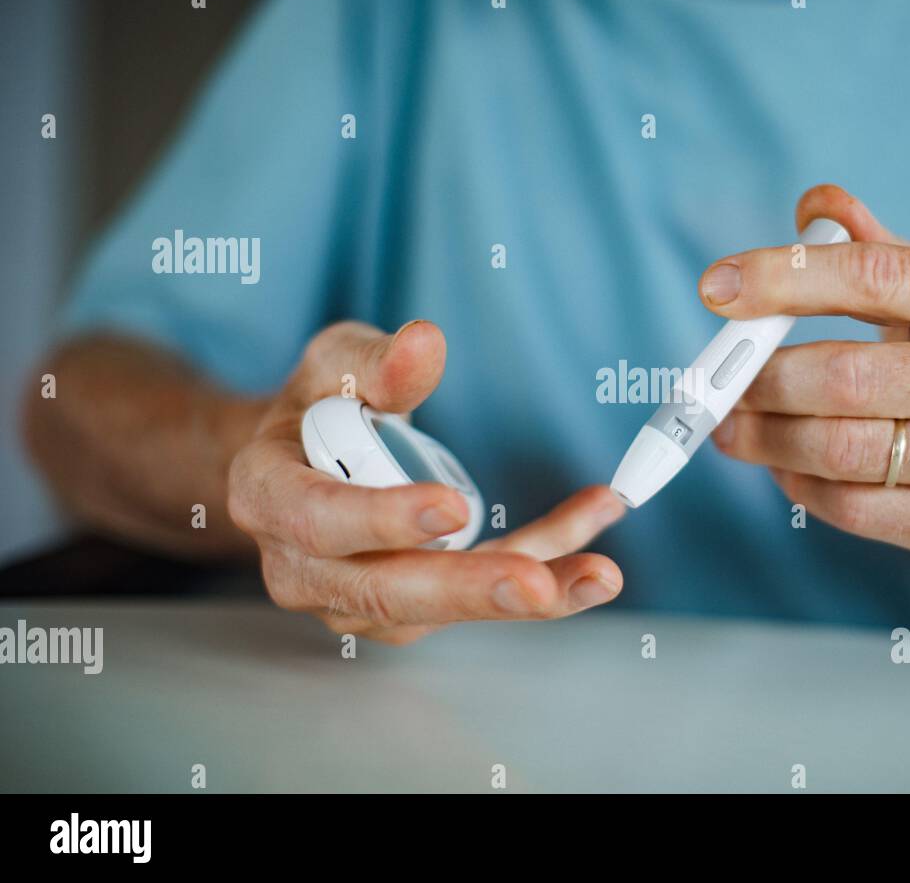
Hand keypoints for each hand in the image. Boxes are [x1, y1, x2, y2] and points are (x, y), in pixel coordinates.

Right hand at [228, 320, 624, 643]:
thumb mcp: (336, 363)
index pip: (317, 519)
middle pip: (384, 591)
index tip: (452, 507)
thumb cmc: (318, 408)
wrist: (303, 462)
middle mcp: (304, 565)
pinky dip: (542, 563)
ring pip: (442, 609)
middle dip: (467, 591)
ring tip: (597, 575)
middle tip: (537, 585)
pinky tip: (594, 535)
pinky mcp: (410, 610)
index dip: (381, 519)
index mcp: (267, 495)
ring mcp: (355, 599)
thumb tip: (425, 343)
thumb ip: (375, 360)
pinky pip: (477, 595)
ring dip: (525, 593)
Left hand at [698, 185, 909, 565]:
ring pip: (843, 450)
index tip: (717, 288)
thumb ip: (879, 251)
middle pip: (844, 377)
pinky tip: (785, 469)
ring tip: (736, 428)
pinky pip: (857, 509)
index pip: (874, 275)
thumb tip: (814, 207)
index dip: (784, 278)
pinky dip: (801, 487)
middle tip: (720, 386)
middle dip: (762, 382)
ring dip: (768, 439)